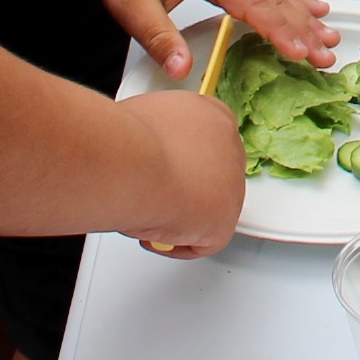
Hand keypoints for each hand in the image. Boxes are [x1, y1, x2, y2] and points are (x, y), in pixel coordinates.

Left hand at [83, 0, 333, 79]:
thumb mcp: (130, 2)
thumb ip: (158, 37)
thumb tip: (181, 71)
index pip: (252, 3)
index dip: (278, 30)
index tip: (300, 52)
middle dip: (304, 30)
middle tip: (327, 58)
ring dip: (307, 16)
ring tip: (331, 39)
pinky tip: (314, 8)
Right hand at [120, 86, 248, 256]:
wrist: (132, 164)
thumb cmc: (127, 139)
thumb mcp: (143, 115)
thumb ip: (159, 130)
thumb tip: (143, 142)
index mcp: (212, 115)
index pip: (208, 142)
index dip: (184, 162)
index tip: (164, 171)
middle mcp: (229, 146)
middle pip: (211, 176)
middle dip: (184, 190)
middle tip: (153, 197)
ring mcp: (233, 185)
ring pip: (207, 209)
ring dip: (179, 217)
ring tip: (148, 215)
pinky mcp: (225, 220)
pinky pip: (202, 242)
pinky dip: (175, 245)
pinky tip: (153, 235)